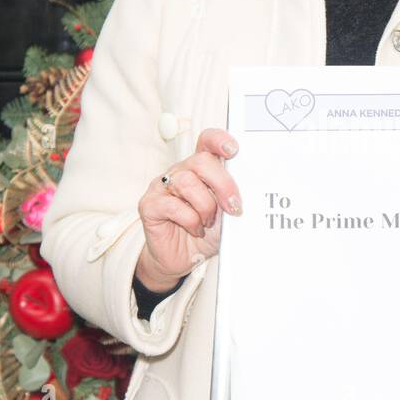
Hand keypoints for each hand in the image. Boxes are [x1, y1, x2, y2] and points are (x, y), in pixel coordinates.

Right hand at [135, 127, 241, 288]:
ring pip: (187, 182)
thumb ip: (233, 199)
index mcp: (199, 169)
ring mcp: (162, 187)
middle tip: (234, 207)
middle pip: (201, 161)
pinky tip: (196, 229)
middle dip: (223, 184)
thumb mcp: (225, 215)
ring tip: (209, 223)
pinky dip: (190, 220)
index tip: (233, 150)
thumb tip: (250, 192)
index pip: (206, 141)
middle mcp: (180, 172)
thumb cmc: (206, 233)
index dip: (218, 140)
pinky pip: (172, 205)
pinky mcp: (149, 205)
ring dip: (206, 207)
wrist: (183, 259)